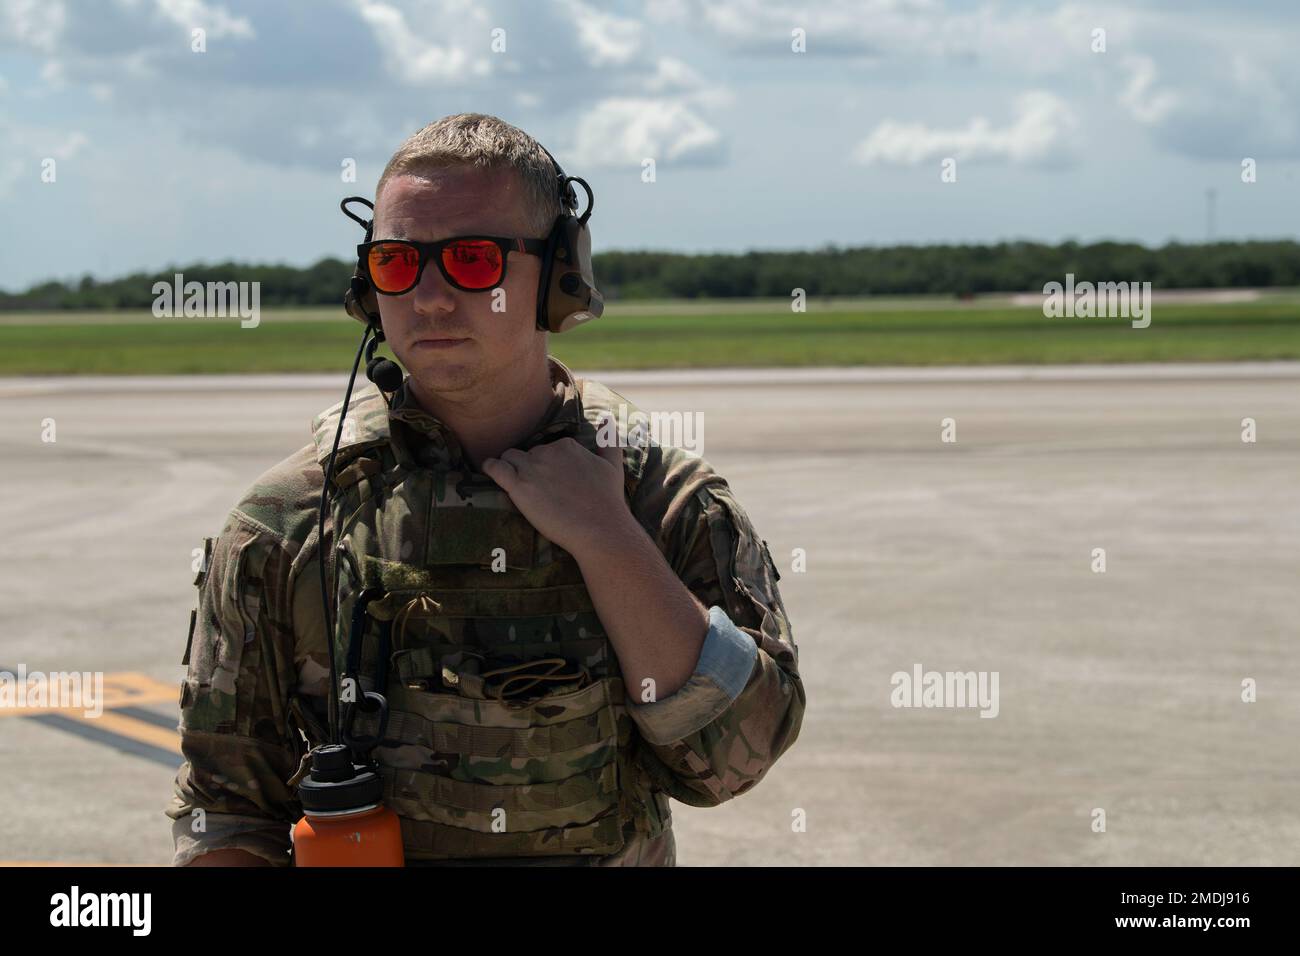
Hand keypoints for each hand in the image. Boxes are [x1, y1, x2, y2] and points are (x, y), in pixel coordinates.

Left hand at [480, 417, 631, 557]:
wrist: (599, 527)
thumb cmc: (607, 499)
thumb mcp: (613, 464)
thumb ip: (608, 440)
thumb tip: (606, 421)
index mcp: (566, 445)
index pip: (547, 448)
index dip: (546, 463)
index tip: (550, 478)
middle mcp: (547, 452)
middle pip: (527, 453)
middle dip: (529, 467)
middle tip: (536, 487)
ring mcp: (531, 469)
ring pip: (509, 458)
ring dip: (509, 467)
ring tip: (512, 480)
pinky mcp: (518, 487)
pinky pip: (495, 469)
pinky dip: (490, 467)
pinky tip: (488, 468)